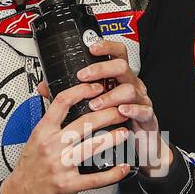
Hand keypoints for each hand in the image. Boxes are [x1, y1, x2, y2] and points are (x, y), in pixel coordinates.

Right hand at [0, 81, 133, 193]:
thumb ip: (50, 124)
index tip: (97, 87)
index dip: (82, 91)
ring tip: (125, 132)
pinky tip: (123, 168)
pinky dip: (112, 173)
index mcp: (43, 131)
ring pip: (91, 147)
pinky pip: (94, 179)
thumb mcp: (34, 140)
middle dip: (107, 113)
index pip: (62, 102)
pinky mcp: (67, 185)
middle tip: (121, 110)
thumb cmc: (28, 170)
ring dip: (113, 138)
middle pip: (84, 122)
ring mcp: (60, 165)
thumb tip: (64, 104)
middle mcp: (52, 146)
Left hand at [74, 40, 172, 177]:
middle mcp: (132, 85)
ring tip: (96, 104)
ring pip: (130, 88)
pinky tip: (121, 111)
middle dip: (102, 69)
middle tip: (84, 77)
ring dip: (111, 95)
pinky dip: (132, 110)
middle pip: (122, 66)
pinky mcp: (148, 117)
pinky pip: (143, 110)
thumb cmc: (116, 123)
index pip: (117, 54)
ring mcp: (141, 100)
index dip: (106, 47)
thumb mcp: (93, 106)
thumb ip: (71, 95)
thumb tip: (45, 87)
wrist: (140, 146)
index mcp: (119, 79)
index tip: (91, 47)